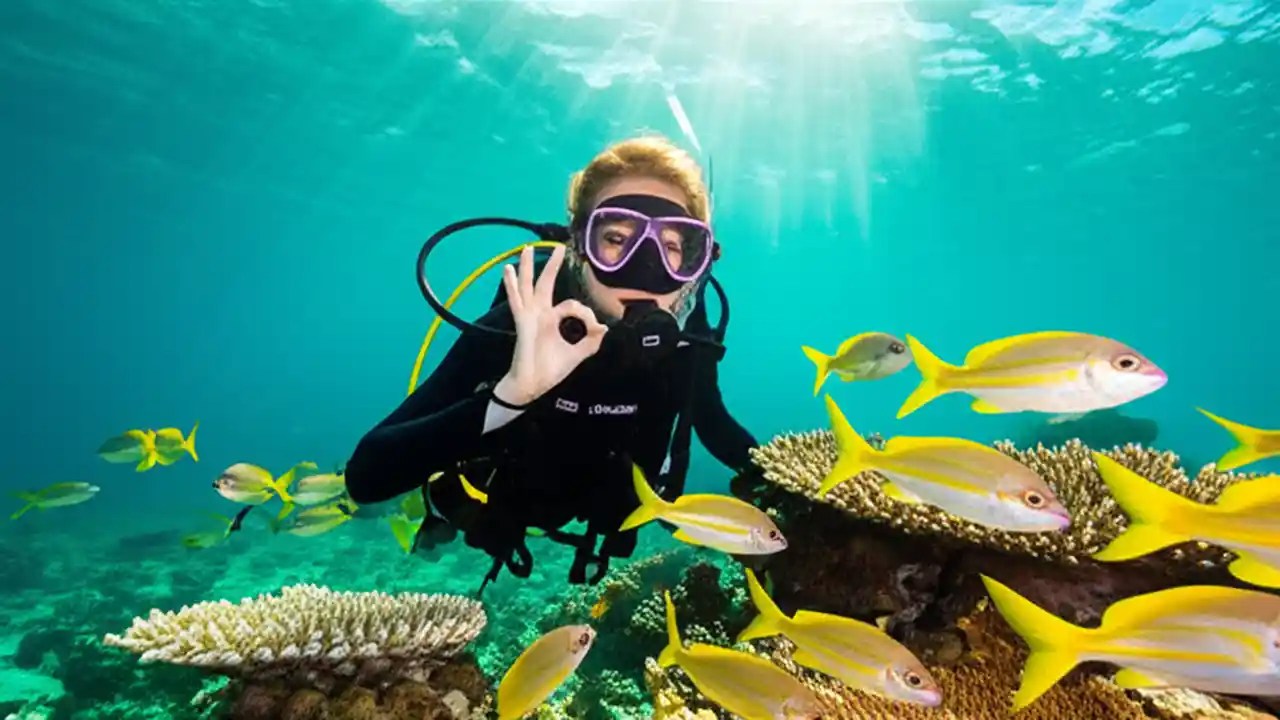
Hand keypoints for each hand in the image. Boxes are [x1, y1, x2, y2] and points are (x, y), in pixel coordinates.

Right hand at [494, 244, 606, 405]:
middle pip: (545, 284)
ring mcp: (530, 316)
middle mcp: (540, 314)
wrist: (533, 385)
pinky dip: (511, 285)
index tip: (595, 328)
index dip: (587, 314)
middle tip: (559, 247)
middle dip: (552, 266)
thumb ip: (591, 342)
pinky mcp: (523, 322)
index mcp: (552, 319)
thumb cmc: (550, 370)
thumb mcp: (577, 354)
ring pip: (528, 286)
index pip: (572, 305)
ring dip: (528, 267)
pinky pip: (516, 300)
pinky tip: (508, 269)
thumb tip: (604, 327)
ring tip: (527, 248)